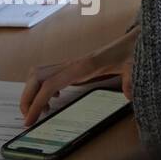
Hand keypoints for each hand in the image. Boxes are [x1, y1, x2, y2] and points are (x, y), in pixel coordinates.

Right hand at [20, 26, 137, 124]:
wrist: (133, 40)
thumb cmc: (131, 52)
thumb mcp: (133, 66)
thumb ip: (131, 79)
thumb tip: (129, 94)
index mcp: (83, 65)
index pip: (50, 84)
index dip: (36, 102)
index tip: (29, 120)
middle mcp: (72, 63)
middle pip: (36, 78)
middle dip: (27, 98)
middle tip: (29, 118)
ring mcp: (71, 63)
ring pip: (39, 75)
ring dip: (32, 93)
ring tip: (42, 111)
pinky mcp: (73, 66)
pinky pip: (48, 75)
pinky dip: (43, 88)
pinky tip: (54, 99)